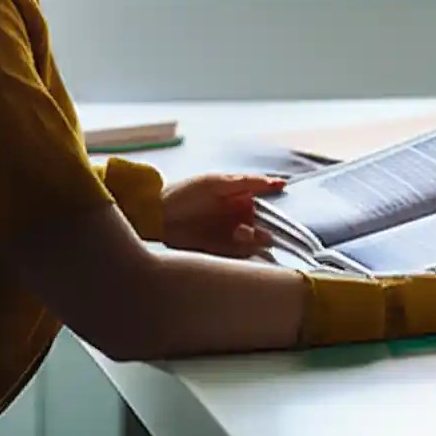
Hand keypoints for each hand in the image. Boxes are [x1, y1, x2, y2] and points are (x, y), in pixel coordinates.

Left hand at [160, 174, 285, 258]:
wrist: (154, 217)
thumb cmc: (184, 194)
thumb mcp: (216, 184)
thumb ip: (246, 183)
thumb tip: (278, 182)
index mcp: (235, 195)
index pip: (261, 197)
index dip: (271, 197)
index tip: (281, 194)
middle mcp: (234, 214)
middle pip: (259, 222)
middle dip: (258, 225)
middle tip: (245, 227)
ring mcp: (227, 233)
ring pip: (252, 239)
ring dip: (252, 238)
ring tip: (239, 234)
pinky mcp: (219, 250)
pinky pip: (239, 253)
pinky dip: (242, 250)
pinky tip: (236, 244)